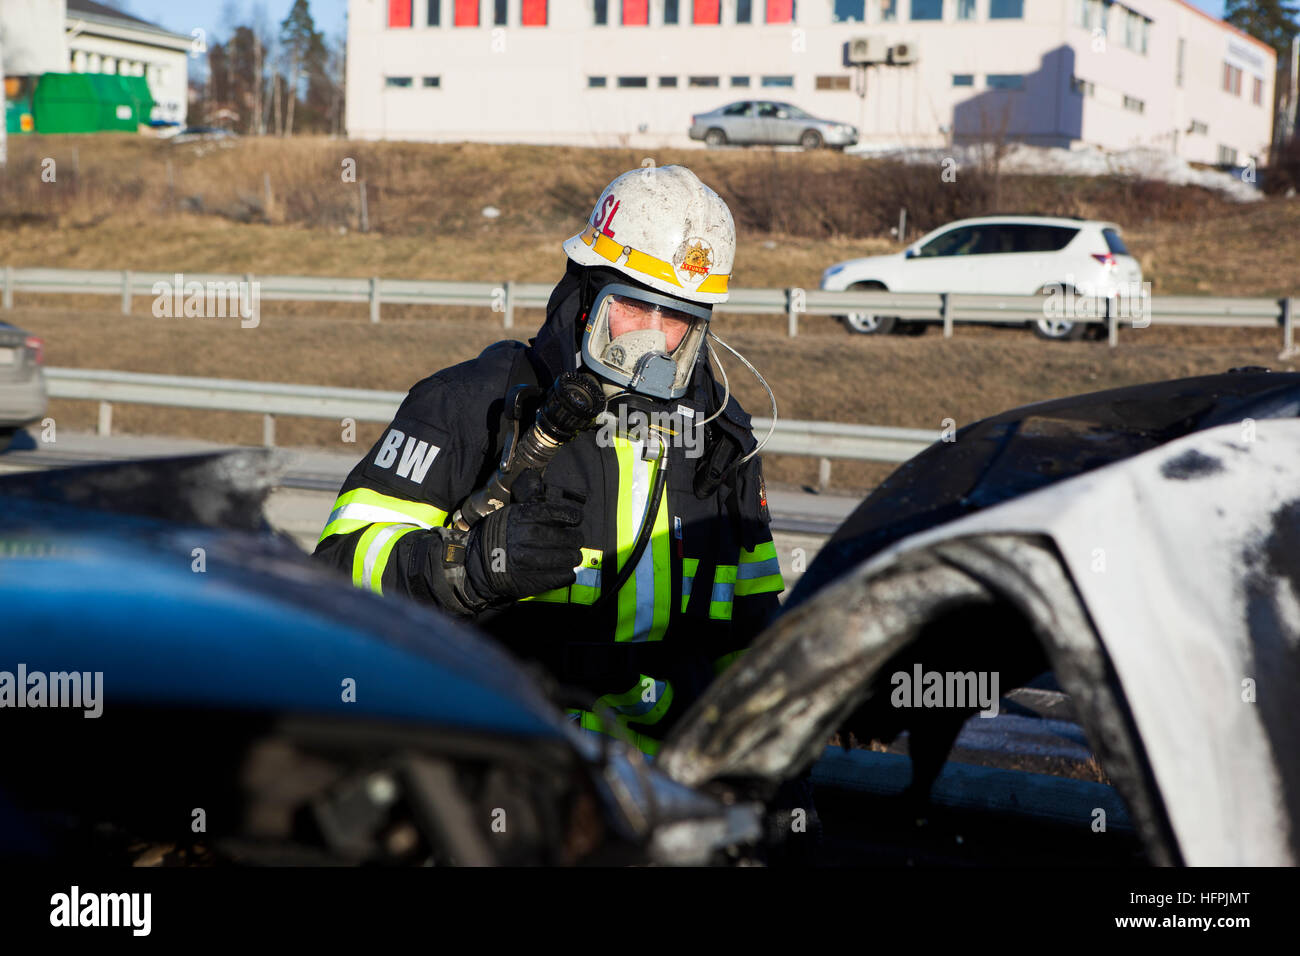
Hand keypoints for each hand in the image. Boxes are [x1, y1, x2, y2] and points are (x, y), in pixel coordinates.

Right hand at [462, 470, 583, 603]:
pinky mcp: (533, 581)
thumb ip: (528, 495)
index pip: (562, 514)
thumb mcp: (511, 510)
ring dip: (572, 557)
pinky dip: (566, 573)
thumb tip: (532, 473)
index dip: (572, 517)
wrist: (479, 562)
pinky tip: (562, 569)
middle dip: (575, 539)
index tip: (575, 519)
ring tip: (569, 555)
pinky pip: (563, 577)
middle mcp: (527, 537)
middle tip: (573, 540)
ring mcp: (530, 561)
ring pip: (569, 558)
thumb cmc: (501, 533)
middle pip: (570, 538)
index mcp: (524, 516)